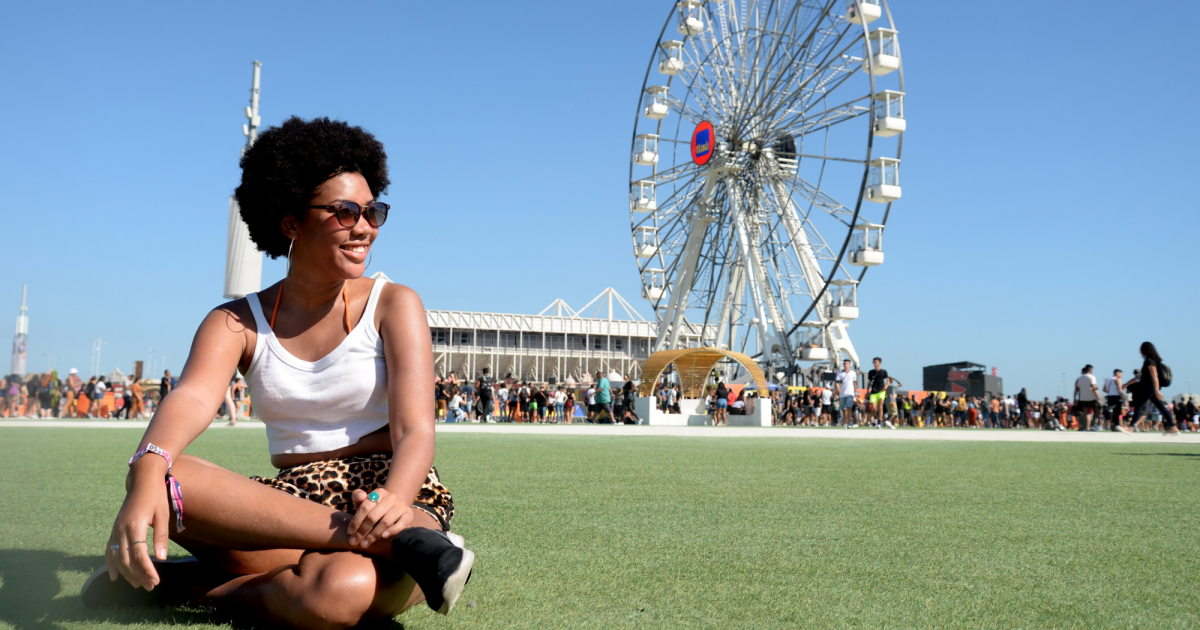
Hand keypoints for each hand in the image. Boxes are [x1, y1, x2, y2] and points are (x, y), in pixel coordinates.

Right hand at [105, 474, 169, 590]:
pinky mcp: (114, 529)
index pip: (139, 554)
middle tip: (149, 586)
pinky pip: (109, 550)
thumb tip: (161, 558)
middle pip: (126, 559)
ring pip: (116, 557)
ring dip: (126, 573)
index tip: (156, 580)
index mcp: (135, 525)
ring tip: (138, 584)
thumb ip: (161, 537)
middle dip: (138, 575)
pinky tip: (114, 577)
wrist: (142, 480)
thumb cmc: (156, 496)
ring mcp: (115, 529)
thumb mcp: (163, 515)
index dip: (147, 569)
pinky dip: (110, 564)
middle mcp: (121, 529)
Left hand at [347, 488, 413, 548]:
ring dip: (373, 535)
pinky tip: (384, 537)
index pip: (364, 507)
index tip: (349, 533)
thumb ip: (358, 497)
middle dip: (362, 531)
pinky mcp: (409, 514)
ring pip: (385, 522)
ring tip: (365, 544)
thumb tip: (361, 496)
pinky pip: (401, 524)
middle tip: (354, 542)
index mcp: (379, 492)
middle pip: (373, 516)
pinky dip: (392, 531)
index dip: (355, 521)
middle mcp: (391, 497)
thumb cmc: (374, 508)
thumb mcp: (365, 502)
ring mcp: (401, 506)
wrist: (395, 508)